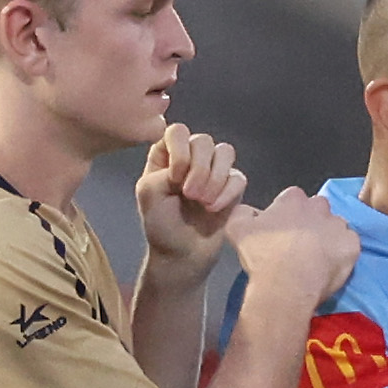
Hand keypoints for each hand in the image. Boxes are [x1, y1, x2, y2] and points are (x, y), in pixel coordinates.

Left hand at [135, 122, 246, 284]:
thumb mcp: (148, 193)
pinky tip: (214, 209)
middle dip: (199, 168)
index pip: (178, 131)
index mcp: (167, 153)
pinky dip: (228, 193)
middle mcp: (191, 156)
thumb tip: (191, 167)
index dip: (180, 151)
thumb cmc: (161, 224)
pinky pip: (238, 177)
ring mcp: (214, 170)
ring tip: (203, 203)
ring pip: (225, 152)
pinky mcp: (232, 188)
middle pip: (204, 140)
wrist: (182, 255)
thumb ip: (163, 170)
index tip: (174, 179)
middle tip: (189, 195)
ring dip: (215, 178)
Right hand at [227, 185, 358, 310]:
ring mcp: (338, 225)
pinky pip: (349, 245)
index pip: (292, 199)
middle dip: (310, 223)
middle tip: (300, 246)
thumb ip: (242, 212)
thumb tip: (249, 211)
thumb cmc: (262, 257)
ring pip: (335, 227)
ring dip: (328, 238)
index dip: (287, 216)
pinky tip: (330, 266)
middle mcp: (319, 206)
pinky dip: (342, 253)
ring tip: (316, 259)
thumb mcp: (236, 229)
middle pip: (317, 210)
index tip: (282, 232)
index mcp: (293, 199)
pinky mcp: (352, 245)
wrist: (285, 287)